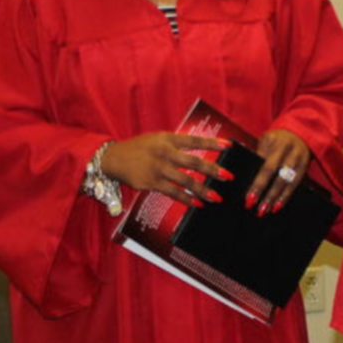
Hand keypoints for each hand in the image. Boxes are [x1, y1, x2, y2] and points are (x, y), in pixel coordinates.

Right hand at [101, 132, 231, 205]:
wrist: (114, 158)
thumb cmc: (140, 147)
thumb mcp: (158, 139)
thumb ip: (176, 144)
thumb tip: (200, 150)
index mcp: (168, 139)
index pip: (194, 140)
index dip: (212, 143)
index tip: (228, 146)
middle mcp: (164, 153)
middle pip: (193, 162)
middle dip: (212, 170)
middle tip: (228, 176)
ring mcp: (158, 168)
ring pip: (185, 180)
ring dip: (202, 190)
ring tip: (216, 197)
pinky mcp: (151, 183)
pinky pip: (172, 192)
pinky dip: (185, 198)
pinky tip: (197, 203)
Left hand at [247, 129, 310, 216]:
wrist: (300, 132)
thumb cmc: (277, 140)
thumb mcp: (265, 141)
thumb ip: (257, 155)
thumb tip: (243, 175)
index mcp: (271, 139)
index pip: (259, 161)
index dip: (253, 179)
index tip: (246, 194)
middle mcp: (284, 146)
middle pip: (271, 170)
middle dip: (261, 188)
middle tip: (252, 204)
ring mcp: (296, 155)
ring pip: (285, 179)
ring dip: (274, 196)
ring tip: (265, 209)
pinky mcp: (305, 164)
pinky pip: (295, 183)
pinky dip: (286, 195)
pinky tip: (278, 205)